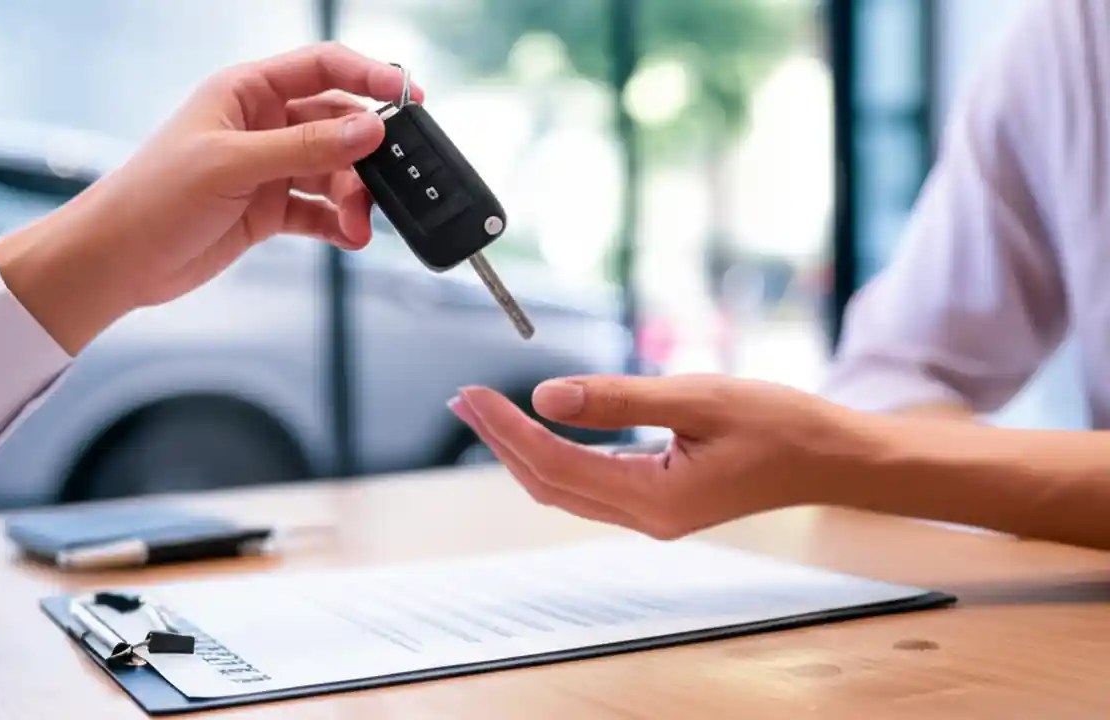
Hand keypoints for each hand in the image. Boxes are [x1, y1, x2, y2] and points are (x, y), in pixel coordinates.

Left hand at [0, 43, 419, 352]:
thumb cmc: (153, 197)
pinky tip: (349, 236)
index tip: (406, 98)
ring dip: (352, 198)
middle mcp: (261, 125)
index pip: (321, 68)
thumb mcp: (233, 164)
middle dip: (365, 154)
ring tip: (358, 224)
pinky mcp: (268, 210)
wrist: (118, 260)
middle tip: (388, 179)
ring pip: (332, 172)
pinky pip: (319, 210)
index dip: (367, 77)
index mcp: (246, 92)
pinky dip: (337, 223)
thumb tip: (367, 131)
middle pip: (336, 125)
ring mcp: (267, 169)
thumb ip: (304, 147)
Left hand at [448, 375, 880, 538]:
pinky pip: (590, 486)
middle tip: (463, 400)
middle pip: (550, 484)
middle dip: (503, 442)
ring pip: (566, 489)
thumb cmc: (778, 424)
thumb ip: (618, 398)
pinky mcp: (660, 503)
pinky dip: (556, 457)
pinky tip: (539, 432)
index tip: (473, 396)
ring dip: (523, 451)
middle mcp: (646, 517)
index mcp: (655, 498)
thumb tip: (545, 398)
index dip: (508, 430)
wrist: (829, 458)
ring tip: (486, 414)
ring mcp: (653, 515)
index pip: (556, 465)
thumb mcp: (696, 398)